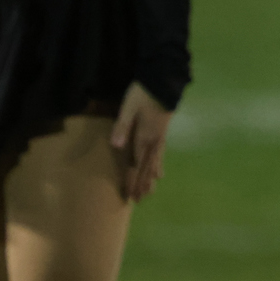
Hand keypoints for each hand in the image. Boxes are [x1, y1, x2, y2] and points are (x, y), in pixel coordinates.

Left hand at [110, 82, 171, 201]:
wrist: (163, 80)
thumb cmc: (143, 93)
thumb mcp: (129, 107)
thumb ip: (122, 126)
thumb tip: (116, 146)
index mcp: (144, 137)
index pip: (136, 164)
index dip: (132, 180)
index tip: (129, 195)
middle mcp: (153, 141)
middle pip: (147, 167)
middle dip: (142, 183)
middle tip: (139, 200)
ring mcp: (159, 137)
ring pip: (155, 162)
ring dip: (151, 178)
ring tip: (150, 192)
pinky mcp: (162, 132)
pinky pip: (161, 154)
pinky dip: (159, 165)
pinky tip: (161, 172)